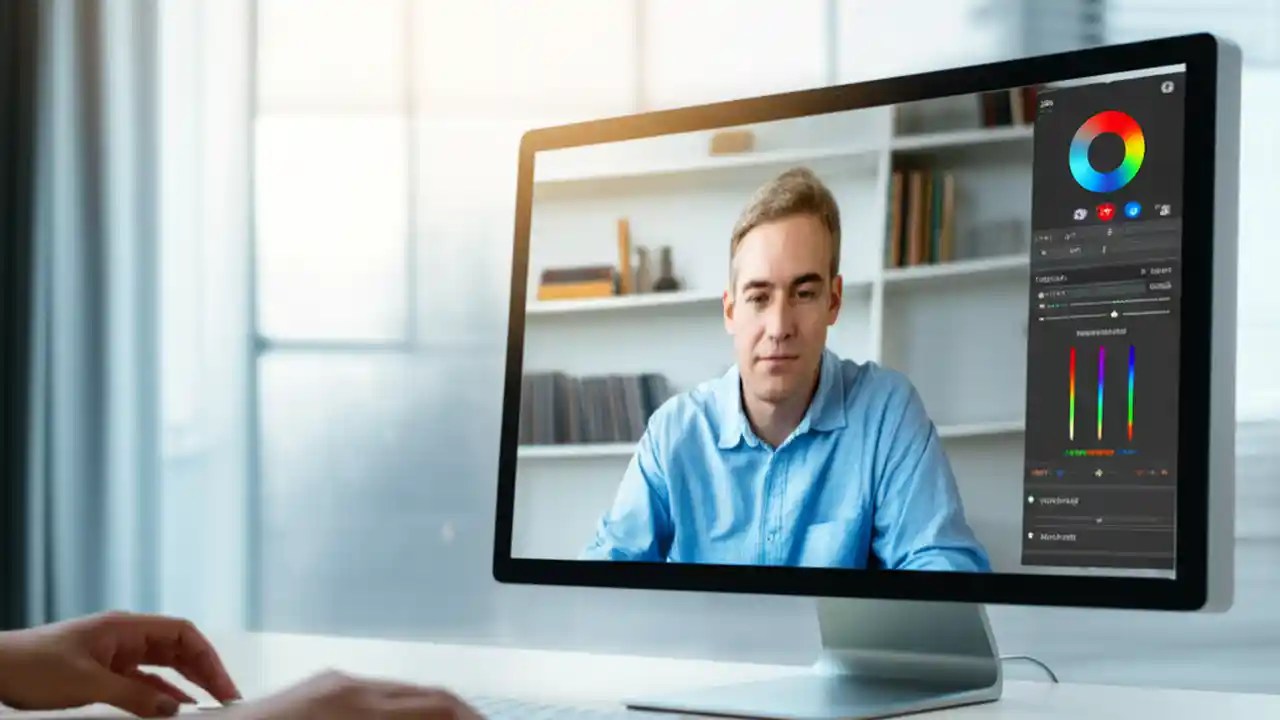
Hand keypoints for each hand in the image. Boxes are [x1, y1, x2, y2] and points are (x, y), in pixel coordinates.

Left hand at [0, 610, 240, 716]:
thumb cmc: (33, 666)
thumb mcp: (88, 684)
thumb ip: (135, 696)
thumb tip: (175, 709)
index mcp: (125, 627)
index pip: (182, 633)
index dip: (208, 657)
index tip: (222, 685)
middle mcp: (124, 636)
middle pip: (177, 649)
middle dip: (204, 672)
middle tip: (225, 699)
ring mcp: (113, 654)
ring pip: (162, 667)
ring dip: (184, 685)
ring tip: (206, 707)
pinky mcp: (102, 672)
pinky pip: (141, 682)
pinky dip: (160, 695)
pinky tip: (171, 710)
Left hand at [224, 671, 482, 719]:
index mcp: (359, 708)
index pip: (440, 708)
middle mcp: (351, 686)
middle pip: (431, 696)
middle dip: (462, 716)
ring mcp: (333, 683)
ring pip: (405, 694)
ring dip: (433, 713)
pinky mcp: (318, 687)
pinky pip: (377, 694)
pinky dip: (403, 711)